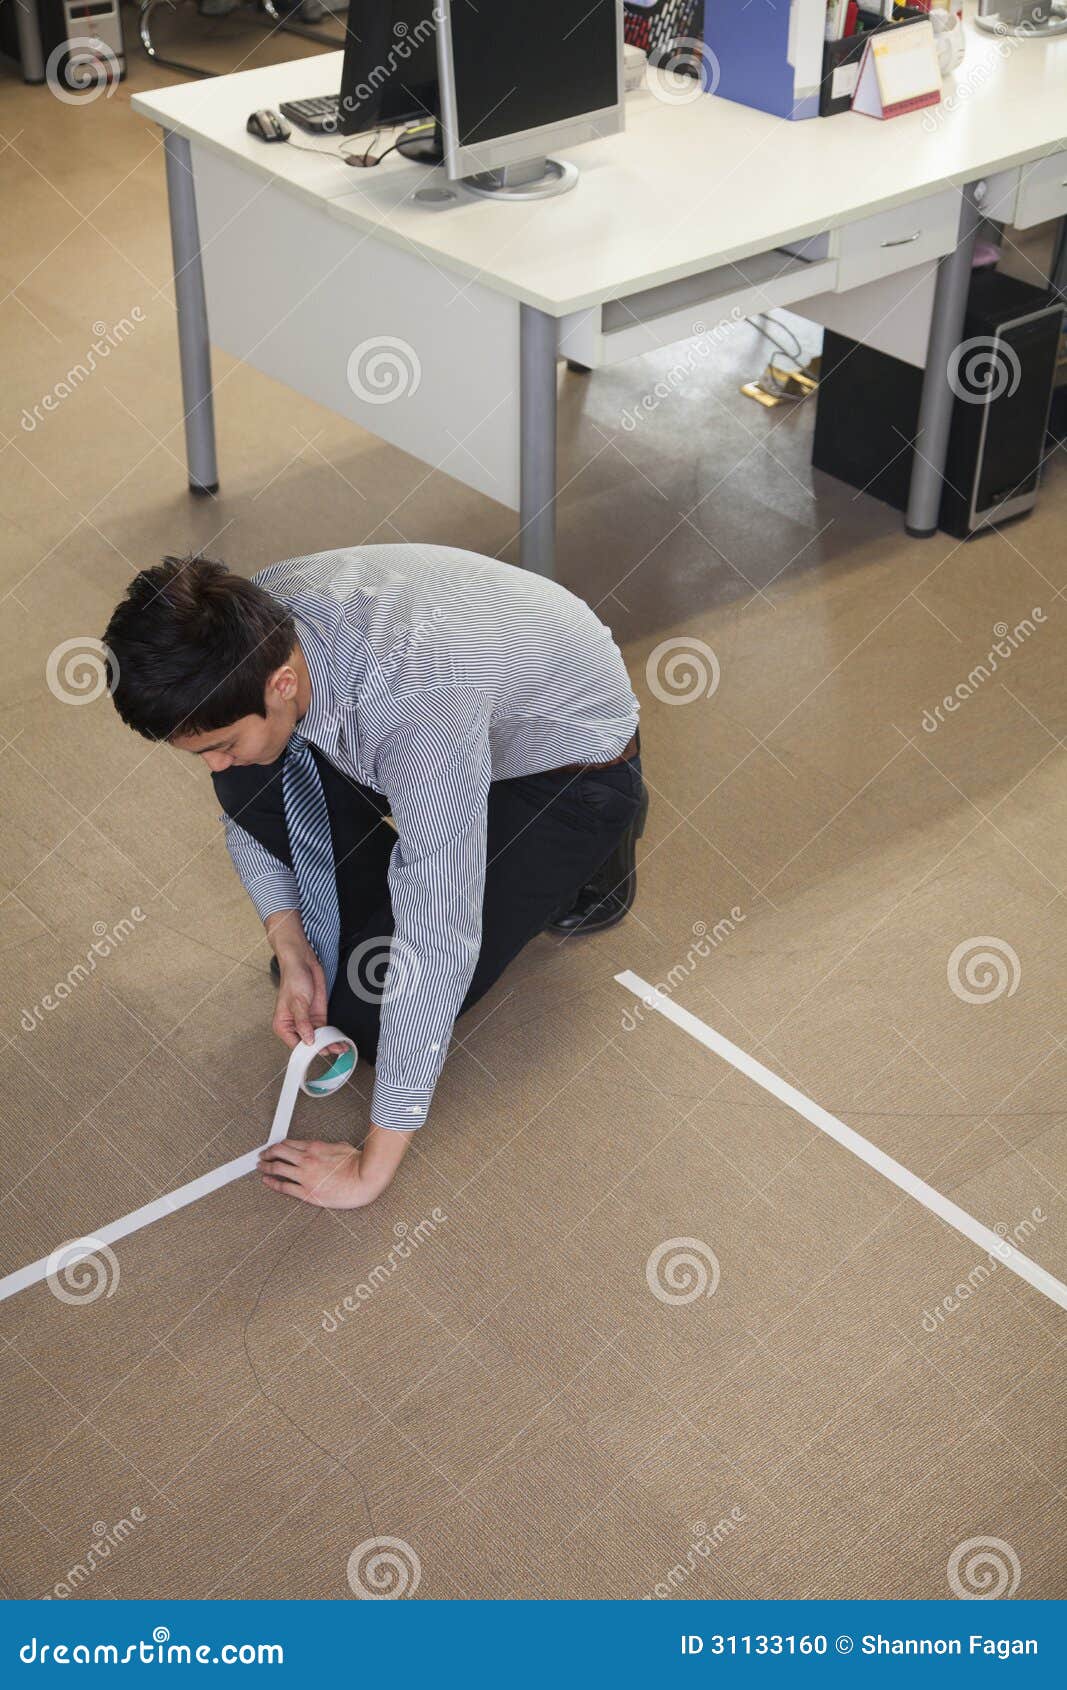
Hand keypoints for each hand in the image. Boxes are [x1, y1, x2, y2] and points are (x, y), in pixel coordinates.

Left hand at [258, 1140, 382, 1207]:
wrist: (364, 1180)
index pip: (289, 1143)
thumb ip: (327, 1147)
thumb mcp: (341, 1147)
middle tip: (262, 1155)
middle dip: (268, 1153)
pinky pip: (284, 1187)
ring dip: (266, 1166)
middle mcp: (307, 1160)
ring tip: (261, 1167)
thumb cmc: (357, 1165)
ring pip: (277, 1168)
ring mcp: (305, 1176)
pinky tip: (266, 1181)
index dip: (278, 1145)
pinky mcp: (307, 1192)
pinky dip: (272, 1183)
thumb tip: (323, 1149)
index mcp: (315, 1147)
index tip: (274, 1148)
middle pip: (279, 1152)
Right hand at [272, 948, 346, 1056]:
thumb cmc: (293, 979)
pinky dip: (333, 1036)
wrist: (303, 962)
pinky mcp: (318, 1016)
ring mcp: (308, 1022)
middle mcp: (295, 1026)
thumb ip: (303, 1022)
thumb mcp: (298, 1002)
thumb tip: (308, 1040)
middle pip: (309, 1043)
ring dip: (330, 1044)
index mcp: (283, 1025)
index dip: (307, 1051)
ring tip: (341, 1049)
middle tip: (334, 1051)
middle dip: (321, 1048)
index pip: (295, 1045)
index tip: (318, 1053)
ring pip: (319, 1039)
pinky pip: (326, 1030)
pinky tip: (341, 1041)